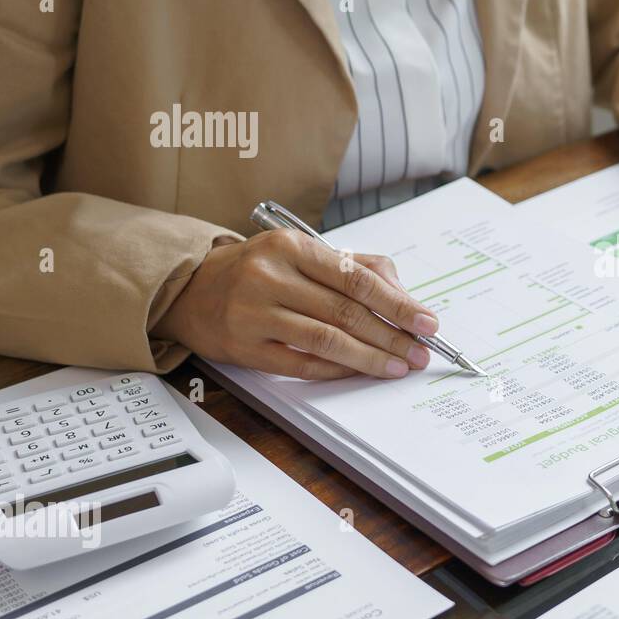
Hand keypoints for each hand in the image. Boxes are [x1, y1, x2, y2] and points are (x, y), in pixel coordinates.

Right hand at [153, 229, 437, 379]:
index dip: (397, 304)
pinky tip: (360, 371)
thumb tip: (403, 297)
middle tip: (421, 351)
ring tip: (398, 366)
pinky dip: (337, 369)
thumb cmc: (260, 270)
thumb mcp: (304, 253)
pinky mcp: (245, 346)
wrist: (191, 289)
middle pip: (346, 312)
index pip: (356, 278)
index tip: (427, 321)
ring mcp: (254, 313)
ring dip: (370, 357)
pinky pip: (302, 363)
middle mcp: (270, 276)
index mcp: (291, 246)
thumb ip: (358, 268)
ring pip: (327, 340)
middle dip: (392, 335)